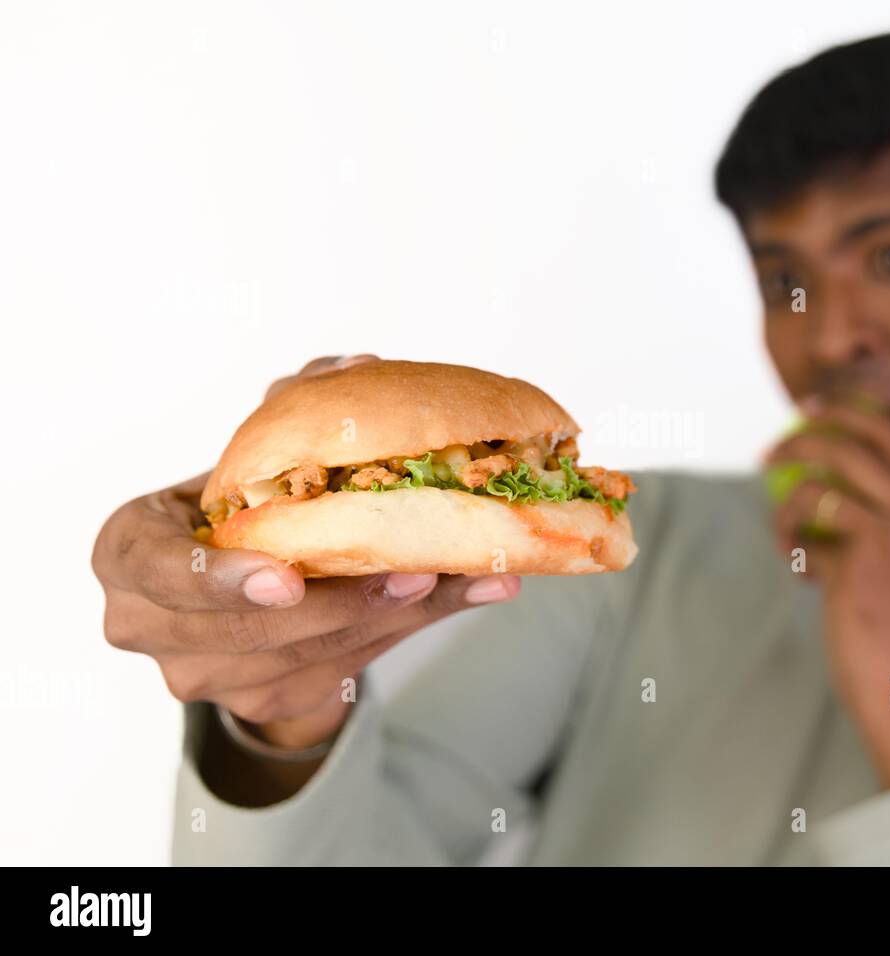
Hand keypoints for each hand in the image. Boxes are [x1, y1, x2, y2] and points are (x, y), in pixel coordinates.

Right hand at [92, 355, 520, 749]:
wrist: (243, 585)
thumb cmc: (238, 506)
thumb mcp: (250, 457)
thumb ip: (292, 409)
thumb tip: (361, 366)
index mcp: (129, 553)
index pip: (158, 573)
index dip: (217, 580)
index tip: (284, 577)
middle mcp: (150, 625)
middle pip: (248, 629)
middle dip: (340, 602)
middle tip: (414, 571)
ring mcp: (205, 674)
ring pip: (305, 656)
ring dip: (390, 617)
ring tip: (456, 577)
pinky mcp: (263, 700)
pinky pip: (338, 670)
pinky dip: (401, 629)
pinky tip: (454, 595)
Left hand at [766, 394, 889, 786]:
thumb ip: (880, 511)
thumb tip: (823, 470)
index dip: (846, 412)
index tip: (809, 409)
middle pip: (851, 442)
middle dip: (800, 439)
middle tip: (768, 453)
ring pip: (818, 482)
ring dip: (787, 506)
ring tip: (788, 538)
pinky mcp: (859, 559)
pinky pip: (802, 528)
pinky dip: (791, 545)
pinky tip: (802, 573)